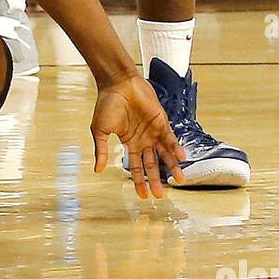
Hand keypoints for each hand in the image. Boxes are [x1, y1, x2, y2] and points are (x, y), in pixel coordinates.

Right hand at [91, 73, 185, 199]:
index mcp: (129, 142)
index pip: (136, 167)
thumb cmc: (106, 103)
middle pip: (152, 165)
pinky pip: (171, 138)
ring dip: (172, 167)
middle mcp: (143, 140)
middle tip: (160, 195)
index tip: (143, 196)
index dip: (139, 181)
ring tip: (180, 180)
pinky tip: (181, 158)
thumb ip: (101, 149)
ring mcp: (153, 131)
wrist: (117, 83)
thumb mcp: (100, 129)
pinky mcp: (162, 121)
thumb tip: (97, 170)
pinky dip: (176, 148)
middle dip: (156, 180)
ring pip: (165, 154)